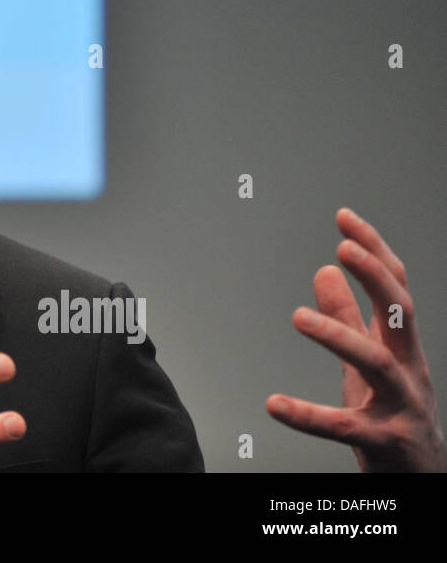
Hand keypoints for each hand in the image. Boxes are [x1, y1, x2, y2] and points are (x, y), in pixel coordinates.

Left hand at [266, 207, 446, 470]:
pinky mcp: (383, 442)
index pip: (395, 288)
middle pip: (400, 314)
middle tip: (342, 250)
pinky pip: (343, 427)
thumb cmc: (392, 414)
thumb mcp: (366, 362)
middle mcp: (409, 370)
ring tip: (297, 316)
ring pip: (375, 364)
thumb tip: (324, 271)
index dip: (373, 251)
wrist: (422, 478)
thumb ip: (347, 318)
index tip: (344, 217)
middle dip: (376, 278)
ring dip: (338, 336)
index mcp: (402, 346)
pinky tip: (273, 404)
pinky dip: (307, 416)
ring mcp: (401, 406)